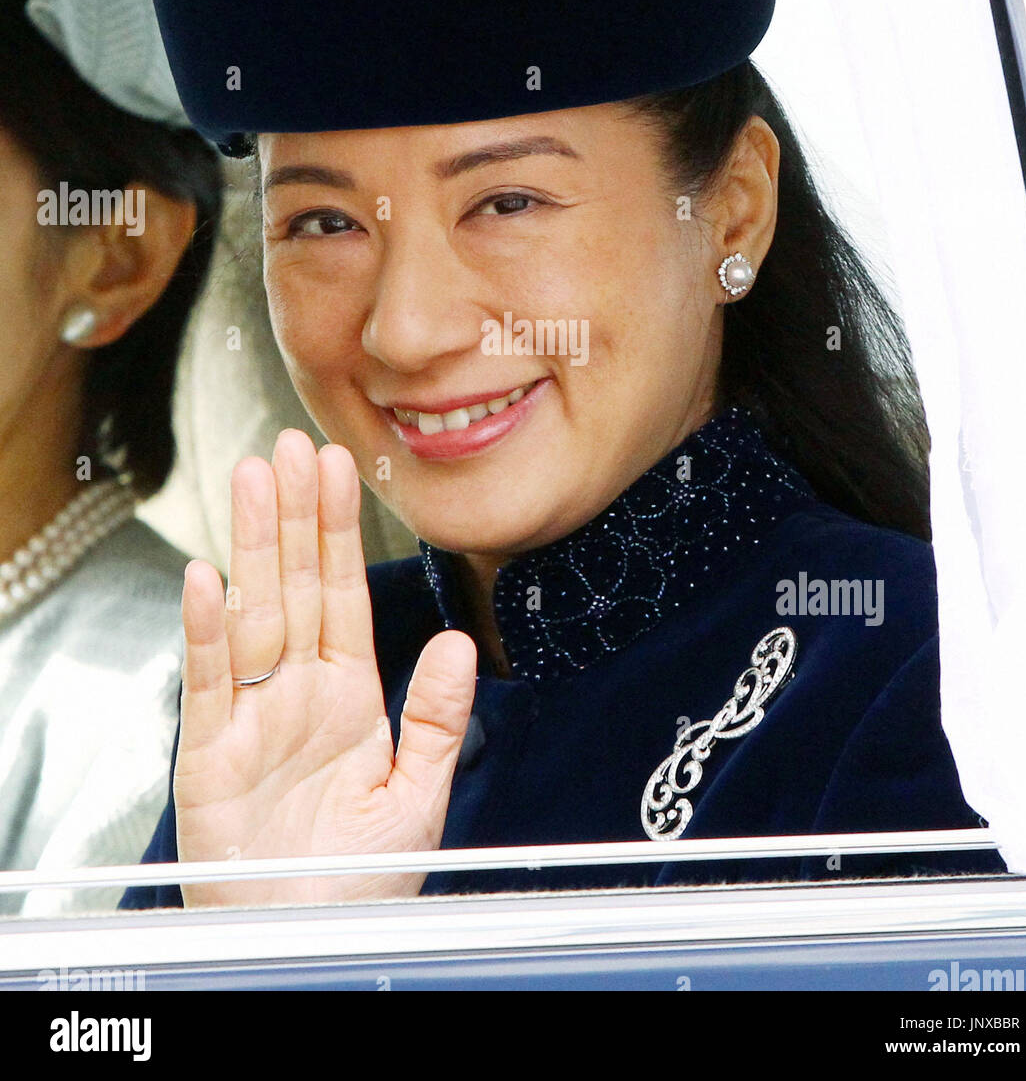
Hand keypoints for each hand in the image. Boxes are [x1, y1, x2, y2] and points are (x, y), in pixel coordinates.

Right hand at [173, 429, 476, 906]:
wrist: (304, 943)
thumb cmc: (359, 880)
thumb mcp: (416, 796)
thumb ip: (436, 718)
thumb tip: (457, 641)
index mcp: (347, 694)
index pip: (344, 594)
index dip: (341, 531)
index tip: (339, 468)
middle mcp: (296, 692)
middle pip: (296, 586)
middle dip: (296, 515)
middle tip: (292, 444)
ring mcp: (251, 716)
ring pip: (252, 613)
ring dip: (254, 547)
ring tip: (254, 479)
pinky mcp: (208, 754)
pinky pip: (208, 682)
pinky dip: (205, 629)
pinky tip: (208, 577)